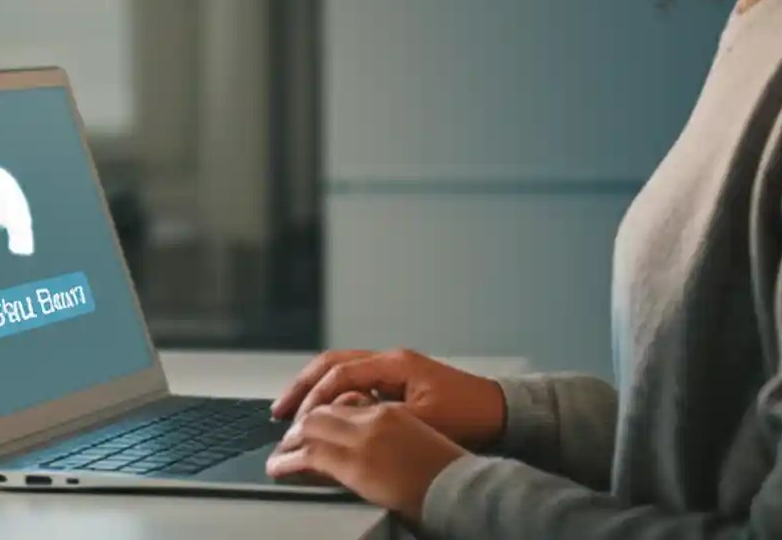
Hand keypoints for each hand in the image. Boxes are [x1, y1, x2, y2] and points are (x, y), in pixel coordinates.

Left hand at [266, 402, 466, 521]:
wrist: (466, 481)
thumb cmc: (450, 461)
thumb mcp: (417, 434)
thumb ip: (386, 428)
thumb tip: (361, 438)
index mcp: (389, 410)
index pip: (340, 399)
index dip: (317, 409)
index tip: (305, 422)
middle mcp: (373, 417)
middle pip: (321, 411)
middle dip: (298, 424)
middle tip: (285, 439)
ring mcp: (363, 438)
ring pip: (311, 428)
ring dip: (291, 441)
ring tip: (278, 456)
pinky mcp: (356, 462)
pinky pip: (312, 454)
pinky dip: (291, 459)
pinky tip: (280, 467)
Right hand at [271, 348, 505, 449]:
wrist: (502, 412)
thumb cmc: (470, 415)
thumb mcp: (424, 420)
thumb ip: (381, 417)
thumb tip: (344, 420)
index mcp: (395, 363)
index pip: (340, 373)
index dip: (315, 397)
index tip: (299, 420)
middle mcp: (390, 360)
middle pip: (332, 364)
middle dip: (302, 386)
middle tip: (279, 410)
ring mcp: (393, 368)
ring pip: (341, 370)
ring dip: (314, 388)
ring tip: (292, 410)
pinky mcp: (398, 381)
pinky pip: (355, 382)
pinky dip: (333, 394)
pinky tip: (324, 412)